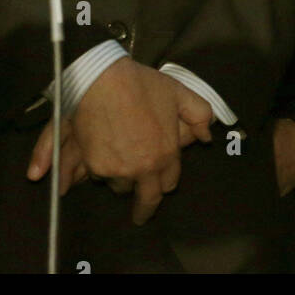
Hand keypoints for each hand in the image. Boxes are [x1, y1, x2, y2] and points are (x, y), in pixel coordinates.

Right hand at [27, 59, 213, 224]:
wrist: (103, 80)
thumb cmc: (143, 85)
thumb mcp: (180, 93)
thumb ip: (200, 114)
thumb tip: (207, 137)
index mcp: (165, 155)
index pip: (168, 184)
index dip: (165, 182)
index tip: (161, 186)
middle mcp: (140, 169)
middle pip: (144, 197)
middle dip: (144, 208)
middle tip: (140, 214)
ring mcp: (115, 170)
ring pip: (118, 186)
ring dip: (120, 180)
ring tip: (119, 167)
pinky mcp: (93, 165)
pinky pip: (96, 177)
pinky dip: (95, 173)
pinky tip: (87, 171)